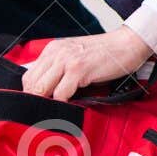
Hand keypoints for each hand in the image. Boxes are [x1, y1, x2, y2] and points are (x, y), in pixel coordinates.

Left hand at [21, 28, 150, 100]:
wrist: (127, 43)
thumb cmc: (104, 53)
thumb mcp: (75, 56)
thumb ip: (60, 70)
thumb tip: (48, 92)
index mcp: (53, 50)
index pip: (29, 76)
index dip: (31, 93)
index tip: (36, 105)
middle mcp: (56, 53)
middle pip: (31, 83)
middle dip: (35, 100)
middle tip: (42, 112)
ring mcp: (66, 60)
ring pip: (42, 88)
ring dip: (46, 103)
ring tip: (53, 112)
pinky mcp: (78, 69)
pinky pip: (61, 93)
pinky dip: (61, 103)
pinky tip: (67, 105)